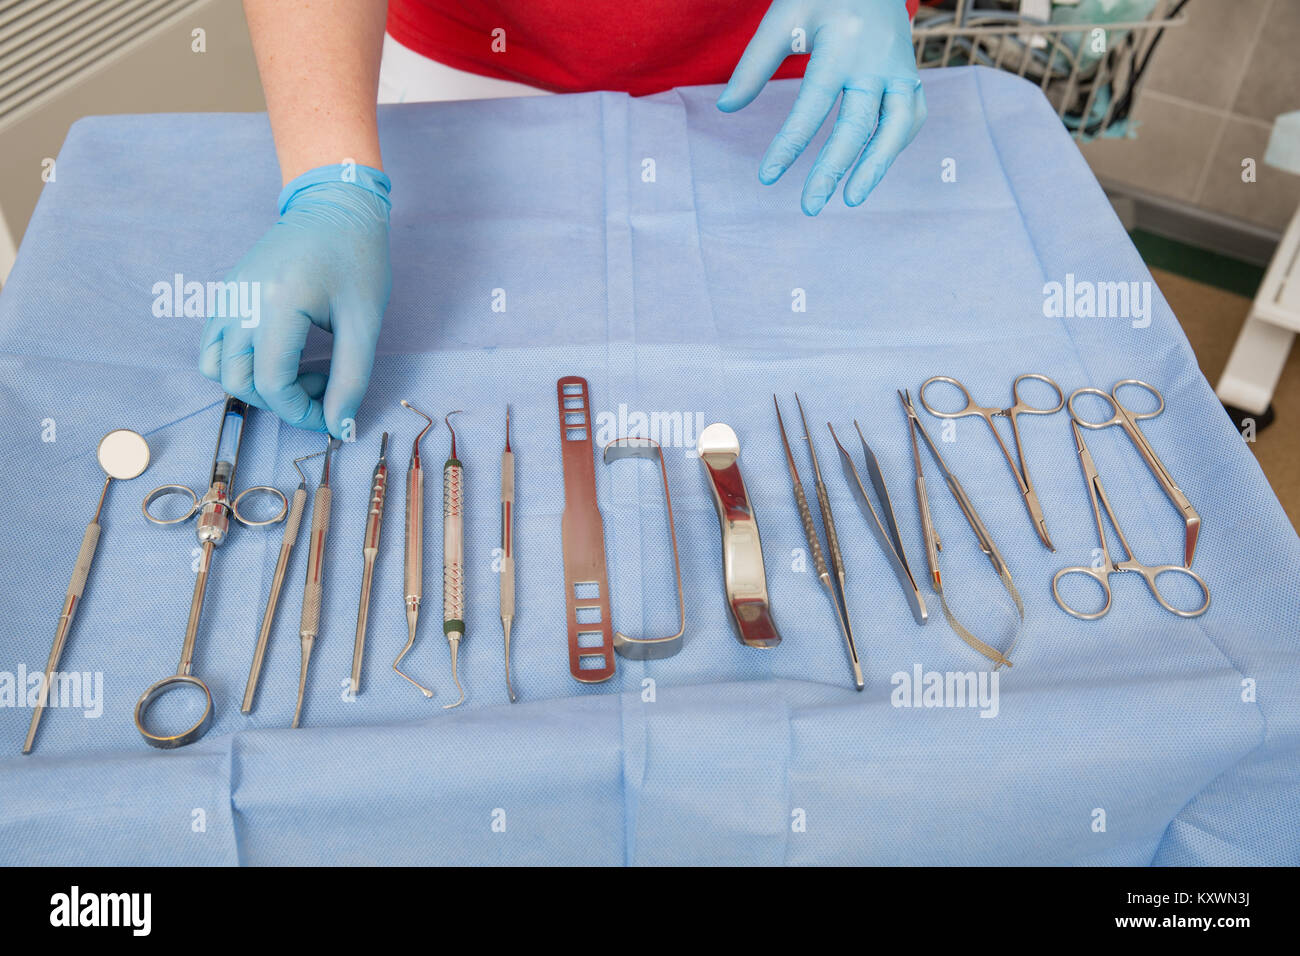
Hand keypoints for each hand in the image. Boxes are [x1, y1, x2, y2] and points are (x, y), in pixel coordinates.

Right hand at [199, 164, 391, 436]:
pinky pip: (215, 345)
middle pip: (238, 382)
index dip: (302, 413)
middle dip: (281, 401)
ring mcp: (226, 297)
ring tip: (300, 371)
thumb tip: (340, 427)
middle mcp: (240, 302)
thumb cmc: (356, 259)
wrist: (334, 207)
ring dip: (256, 386)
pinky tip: (283, 354)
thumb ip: (351, 379)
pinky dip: (241, 364)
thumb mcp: (365, 323)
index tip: (332, 414)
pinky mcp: (225, 294)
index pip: (272, 384)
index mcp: (276, 305)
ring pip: (217, 368)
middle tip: (323, 385)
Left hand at [718, 0, 925, 214]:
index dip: (790, 144)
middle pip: (857, 125)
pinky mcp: (912, 75)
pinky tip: (871, 169)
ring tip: (851, 199)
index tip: (767, 177)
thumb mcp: (783, 18)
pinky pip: (912, 117)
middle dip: (832, 169)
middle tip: (810, 206)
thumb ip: (754, 64)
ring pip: (896, 127)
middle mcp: (877, 60)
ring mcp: (901, 69)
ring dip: (875, 167)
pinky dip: (894, 145)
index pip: (813, 105)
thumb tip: (726, 108)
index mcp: (843, 44)